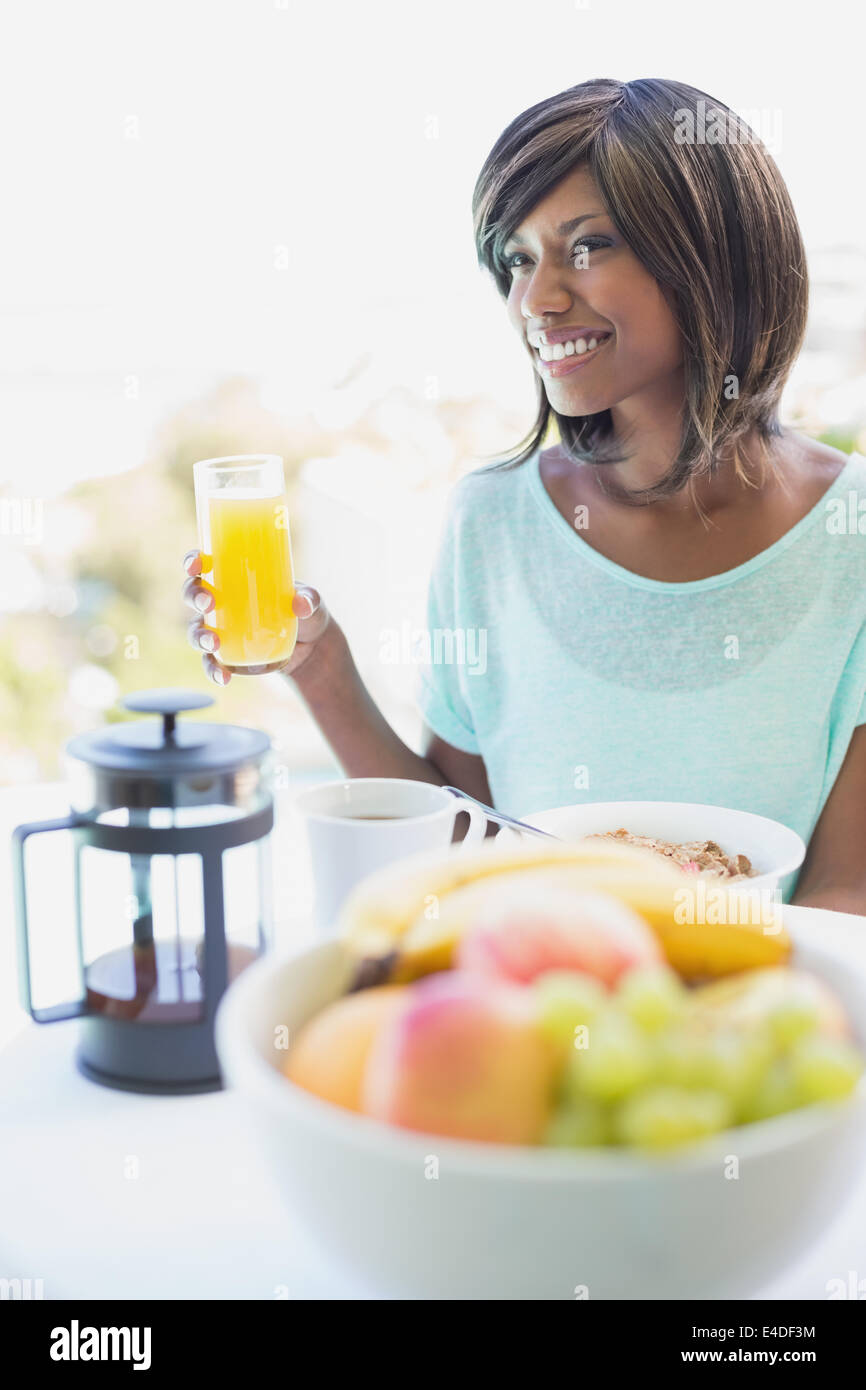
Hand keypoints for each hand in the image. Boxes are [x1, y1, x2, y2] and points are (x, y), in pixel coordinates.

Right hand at [182, 550, 330, 686]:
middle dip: (195, 596)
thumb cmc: (304, 611)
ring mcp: (220, 629)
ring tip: (214, 643)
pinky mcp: (226, 654)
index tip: (196, 565)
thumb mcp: (311, 601)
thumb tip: (302, 604)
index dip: (193, 561)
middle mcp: (220, 602)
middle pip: (193, 593)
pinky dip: (213, 670)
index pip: (205, 564)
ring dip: (199, 635)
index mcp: (233, 577)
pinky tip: (223, 677)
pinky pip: (211, 662)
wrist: (311, 647)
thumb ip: (309, 599)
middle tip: (209, 603)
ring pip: (196, 629)